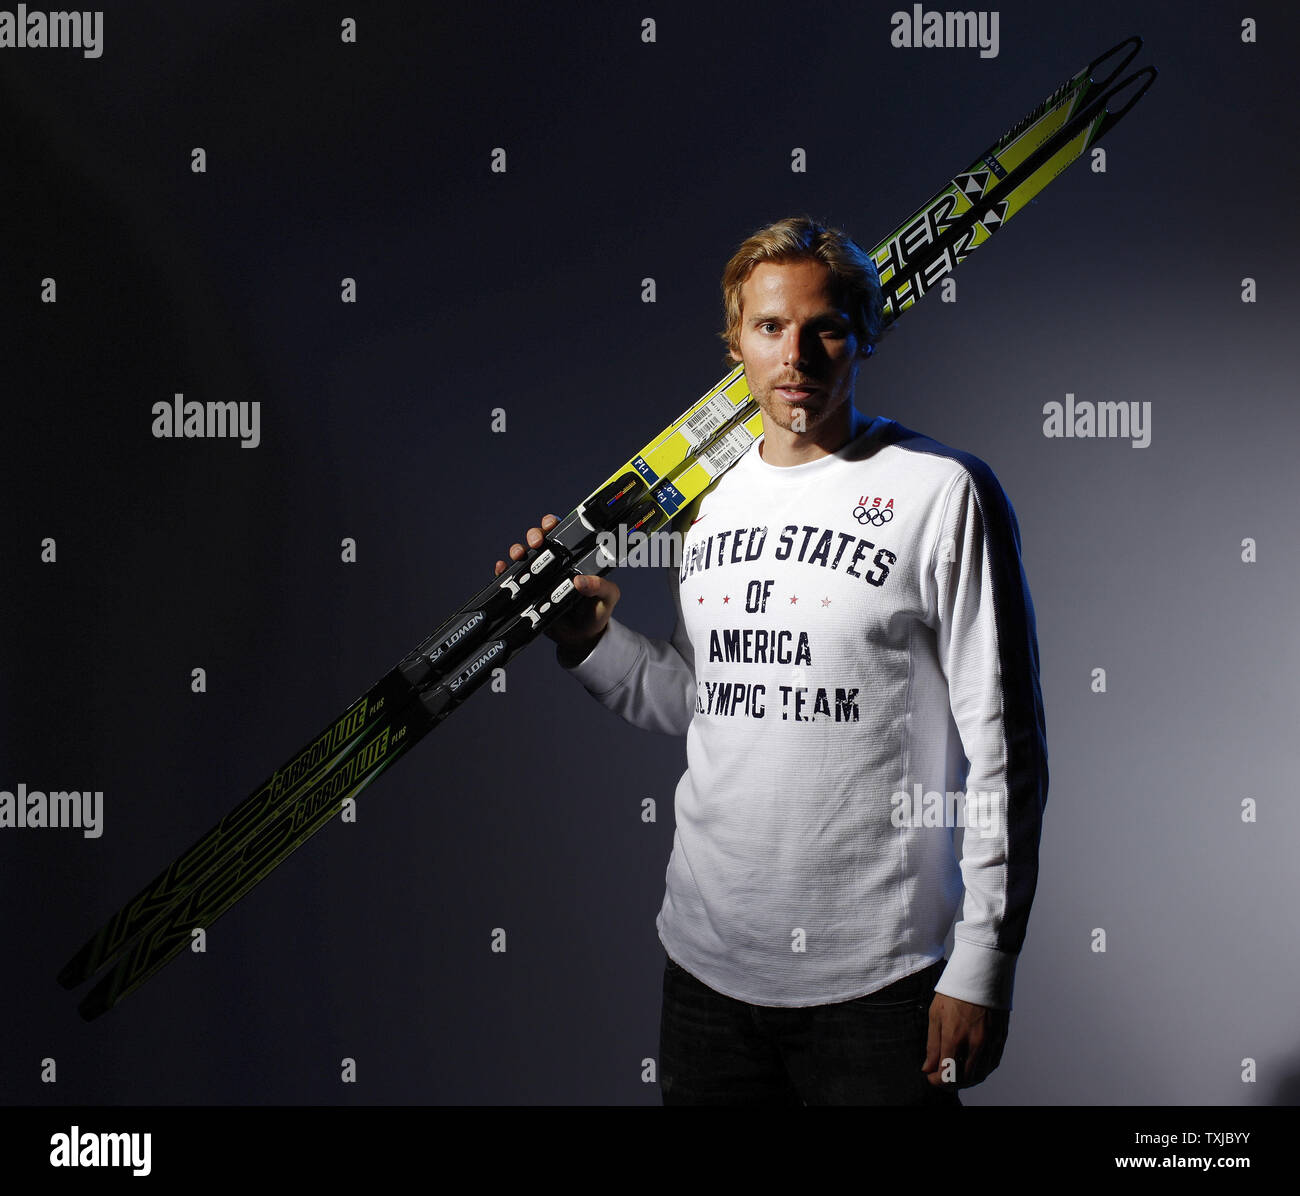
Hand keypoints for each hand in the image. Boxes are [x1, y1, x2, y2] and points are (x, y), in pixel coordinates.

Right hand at [495, 514, 620, 659]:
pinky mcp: (526, 591)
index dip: (554, 524)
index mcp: (574, 558)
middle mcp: (554, 563)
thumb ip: (600, 587)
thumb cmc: (596, 611)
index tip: (550, 524)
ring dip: (517, 549)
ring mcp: (538, 576)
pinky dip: (503, 570)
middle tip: (537, 541)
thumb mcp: (607, 597)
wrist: (580, 638)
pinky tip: (502, 568)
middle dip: (534, 533)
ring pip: (523, 554)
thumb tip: (581, 581)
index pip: (562, 533)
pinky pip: (510, 576)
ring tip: (518, 555)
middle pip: (539, 538)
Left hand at [922, 993, 1009, 1088]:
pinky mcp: (1001, 1038)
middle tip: (941, 1076)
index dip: (937, 1081)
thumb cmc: (954, 992)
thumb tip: (928, 1069)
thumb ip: (932, 1045)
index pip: (947, 1074)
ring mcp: (990, 1042)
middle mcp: (975, 1043)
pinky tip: (972, 1066)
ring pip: (980, 1075)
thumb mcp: (936, 1014)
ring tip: (955, 1073)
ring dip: (966, 1080)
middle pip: (964, 1079)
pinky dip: (981, 1070)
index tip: (931, 1077)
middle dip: (950, 1083)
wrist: (981, 973)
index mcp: (954, 1036)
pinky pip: (992, 1064)